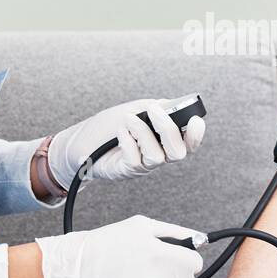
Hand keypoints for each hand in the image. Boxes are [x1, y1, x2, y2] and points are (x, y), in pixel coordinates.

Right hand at [34, 215, 206, 277]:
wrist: (77, 265)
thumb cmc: (108, 243)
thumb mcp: (142, 226)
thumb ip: (176, 232)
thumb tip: (200, 238)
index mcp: (160, 253)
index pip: (195, 264)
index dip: (187, 260)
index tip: (177, 259)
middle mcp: (156, 277)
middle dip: (177, 275)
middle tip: (157, 267)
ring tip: (138, 275)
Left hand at [45, 95, 205, 190]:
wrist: (80, 139)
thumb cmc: (109, 124)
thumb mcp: (137, 109)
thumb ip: (158, 108)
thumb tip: (172, 107)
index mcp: (164, 140)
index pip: (189, 142)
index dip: (196, 135)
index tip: (195, 120)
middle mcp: (157, 154)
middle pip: (178, 153)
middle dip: (169, 130)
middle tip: (154, 112)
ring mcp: (142, 165)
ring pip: (157, 156)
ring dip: (143, 132)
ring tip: (129, 119)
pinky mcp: (126, 170)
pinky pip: (135, 159)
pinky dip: (128, 140)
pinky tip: (120, 132)